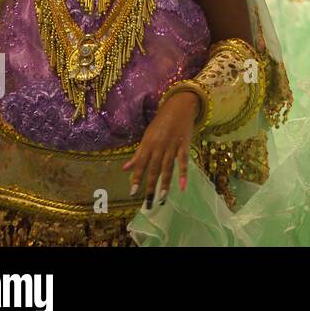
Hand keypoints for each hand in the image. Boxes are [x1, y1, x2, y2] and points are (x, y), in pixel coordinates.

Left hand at [123, 90, 197, 205]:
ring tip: (161, 199)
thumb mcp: (147, 137)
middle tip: (148, 203)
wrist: (179, 107)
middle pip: (154, 170)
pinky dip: (183, 174)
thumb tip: (124, 169)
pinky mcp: (184, 145)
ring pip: (168, 168)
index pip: (141, 164)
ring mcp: (172, 146)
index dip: (136, 179)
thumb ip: (138, 154)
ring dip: (165, 184)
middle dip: (150, 187)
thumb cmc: (161, 123)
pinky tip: (182, 186)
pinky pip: (184, 161)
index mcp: (148, 145)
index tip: (132, 193)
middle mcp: (159, 147)